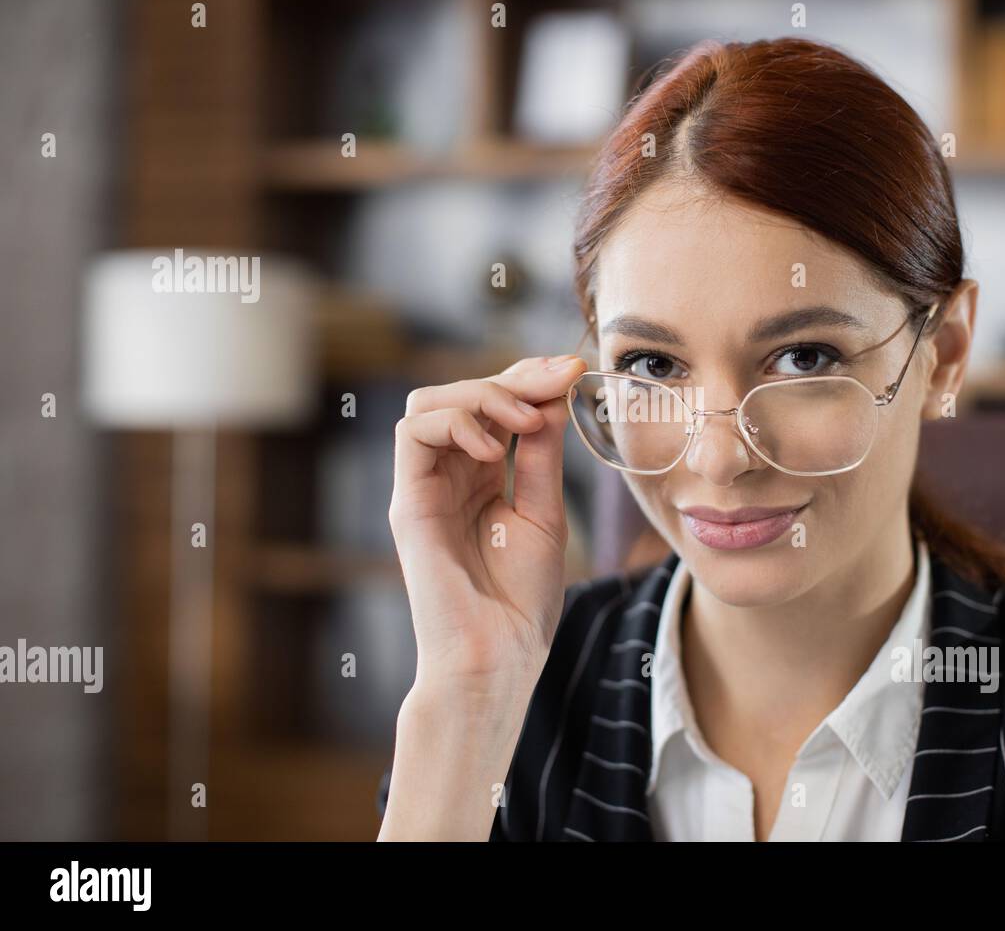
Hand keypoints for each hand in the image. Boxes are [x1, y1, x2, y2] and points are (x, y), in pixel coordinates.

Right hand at [388, 354, 587, 689]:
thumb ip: (540, 456)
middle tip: (556, 379)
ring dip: (482, 395)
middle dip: (513, 376)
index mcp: (480, 479)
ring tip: (525, 422)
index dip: (528, 379)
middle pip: (461, 393)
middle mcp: (447, 477)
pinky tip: (491, 450)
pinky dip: (454, 423)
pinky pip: (413, 433)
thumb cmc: (519, 601)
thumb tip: (550, 397)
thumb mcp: (544, 513)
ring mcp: (424, 487)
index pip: (494, 408)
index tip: (572, 369)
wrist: (496, 658)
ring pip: (430, 401)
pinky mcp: (407, 503)